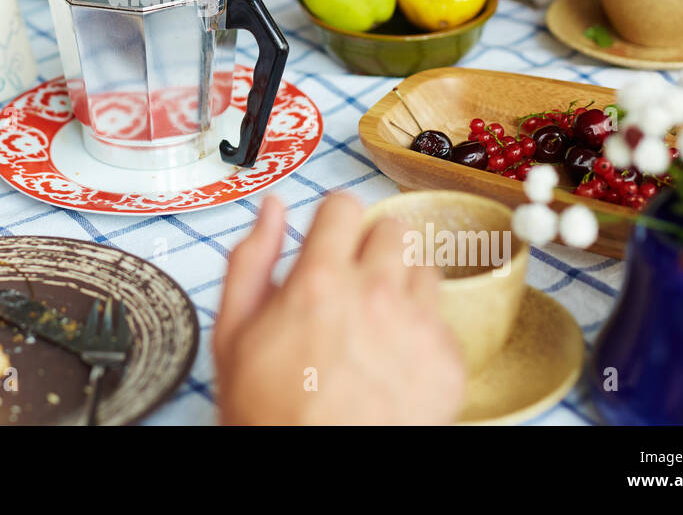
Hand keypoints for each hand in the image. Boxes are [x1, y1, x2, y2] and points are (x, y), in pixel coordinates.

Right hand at [213, 193, 464, 424]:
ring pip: (425, 269)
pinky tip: (395, 359)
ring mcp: (419, 328)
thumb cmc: (270, 411)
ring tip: (376, 323)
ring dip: (402, 286)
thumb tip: (272, 209)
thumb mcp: (234, 332)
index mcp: (320, 280)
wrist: (314, 476)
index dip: (333, 221)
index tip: (331, 238)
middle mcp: (376, 294)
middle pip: (393, 229)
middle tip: (354, 282)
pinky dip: (423, 333)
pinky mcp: (449, 362)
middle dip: (371, 247)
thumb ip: (252, 258)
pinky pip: (445, 321)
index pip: (344, 206)